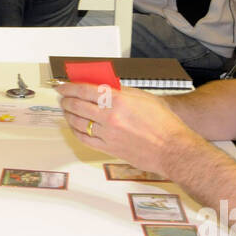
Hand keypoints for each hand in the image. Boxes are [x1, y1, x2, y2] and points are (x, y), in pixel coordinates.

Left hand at [58, 82, 189, 174]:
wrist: (173, 149)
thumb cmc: (164, 124)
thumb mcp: (145, 98)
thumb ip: (123, 91)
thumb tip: (105, 86)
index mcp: (119, 101)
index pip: (86, 90)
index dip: (70, 87)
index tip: (63, 86)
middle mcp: (111, 117)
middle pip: (78, 106)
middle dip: (67, 100)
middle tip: (63, 97)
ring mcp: (108, 134)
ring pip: (79, 123)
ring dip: (69, 115)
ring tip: (67, 110)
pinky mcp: (109, 149)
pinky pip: (86, 140)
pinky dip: (77, 132)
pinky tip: (75, 127)